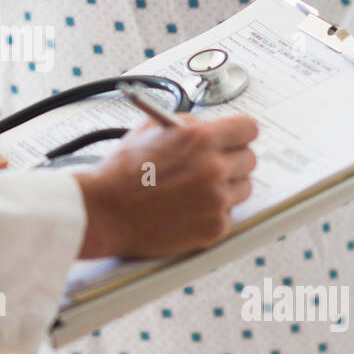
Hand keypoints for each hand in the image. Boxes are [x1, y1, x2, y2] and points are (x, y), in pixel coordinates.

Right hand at [75, 114, 258, 258]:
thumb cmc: (122, 172)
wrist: (104, 212)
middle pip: (249, 159)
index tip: (236, 139)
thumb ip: (187, 125)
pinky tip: (189, 209)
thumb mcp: (151, 130)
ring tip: (197, 190)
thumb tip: (210, 128)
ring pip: (243, 188)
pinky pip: (228, 215)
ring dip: (226, 187)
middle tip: (212, 165)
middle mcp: (213, 168)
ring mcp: (216, 201)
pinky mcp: (213, 228)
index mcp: (200, 139)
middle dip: (232, 160)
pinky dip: (213, 213)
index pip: (248, 129)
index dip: (239, 133)